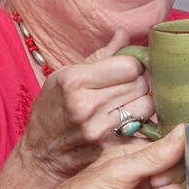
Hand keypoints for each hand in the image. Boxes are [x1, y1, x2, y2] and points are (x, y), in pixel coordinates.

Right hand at [18, 29, 154, 179]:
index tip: (125, 71)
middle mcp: (86, 104)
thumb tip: (124, 33)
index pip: (130, 65)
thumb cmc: (52, 111)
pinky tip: (130, 123)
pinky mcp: (109, 148)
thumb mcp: (64, 76)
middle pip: (141, 85)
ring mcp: (98, 129)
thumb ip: (100, 56)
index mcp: (75, 80)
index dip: (132, 66)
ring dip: (142, 104)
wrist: (41, 155)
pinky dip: (142, 126)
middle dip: (138, 84)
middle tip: (127, 89)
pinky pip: (144, 131)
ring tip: (128, 105)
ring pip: (147, 107)